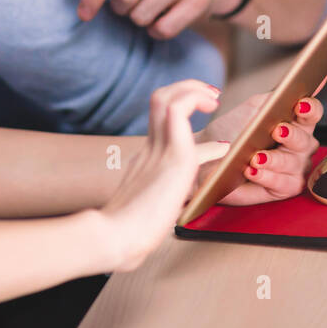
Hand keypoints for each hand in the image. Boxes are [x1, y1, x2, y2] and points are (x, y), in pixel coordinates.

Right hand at [93, 80, 224, 271]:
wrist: (114, 239)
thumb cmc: (129, 235)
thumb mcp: (151, 210)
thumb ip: (165, 200)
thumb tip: (177, 202)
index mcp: (145, 160)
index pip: (161, 122)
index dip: (183, 109)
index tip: (204, 110)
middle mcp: (149, 150)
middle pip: (161, 98)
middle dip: (188, 88)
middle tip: (210, 95)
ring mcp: (158, 151)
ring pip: (169, 99)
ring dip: (193, 91)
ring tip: (213, 98)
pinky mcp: (173, 158)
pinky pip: (180, 116)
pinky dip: (195, 105)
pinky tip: (213, 117)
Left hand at [196, 75, 326, 206]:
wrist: (208, 156)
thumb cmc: (231, 131)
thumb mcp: (253, 108)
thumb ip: (279, 95)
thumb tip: (307, 78)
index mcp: (294, 121)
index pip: (313, 112)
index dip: (310, 109)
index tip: (299, 105)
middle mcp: (299, 145)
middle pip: (306, 139)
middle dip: (291, 136)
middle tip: (276, 131)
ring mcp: (294, 167)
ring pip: (294, 163)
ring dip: (275, 159)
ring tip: (256, 156)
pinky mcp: (284, 187)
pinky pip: (283, 183)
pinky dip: (267, 176)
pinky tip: (252, 170)